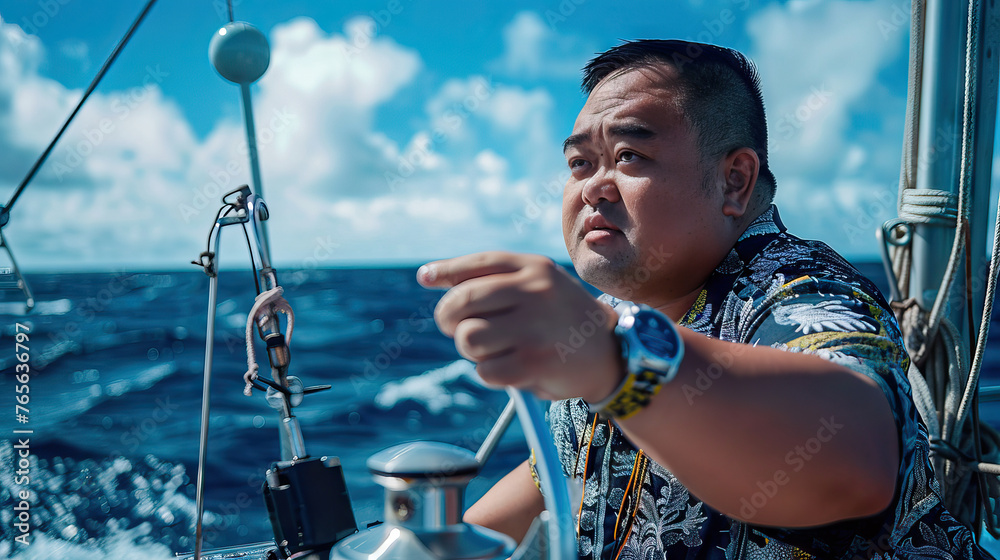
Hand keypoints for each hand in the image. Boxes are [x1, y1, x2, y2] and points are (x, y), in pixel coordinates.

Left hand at [418, 251, 621, 401]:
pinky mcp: (533, 363)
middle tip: (460, 328)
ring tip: (496, 349)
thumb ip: (491, 278)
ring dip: (472, 349)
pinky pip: (484, 370)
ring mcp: (534, 327)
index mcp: (534, 268)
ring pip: (467, 338)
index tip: (426, 278)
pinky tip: (512, 368)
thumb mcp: (538, 285)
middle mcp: (535, 291)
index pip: (477, 264)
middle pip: (461, 302)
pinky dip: (491, 373)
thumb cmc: (559, 319)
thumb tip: (428, 276)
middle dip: (449, 319)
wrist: (609, 355)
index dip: (446, 271)